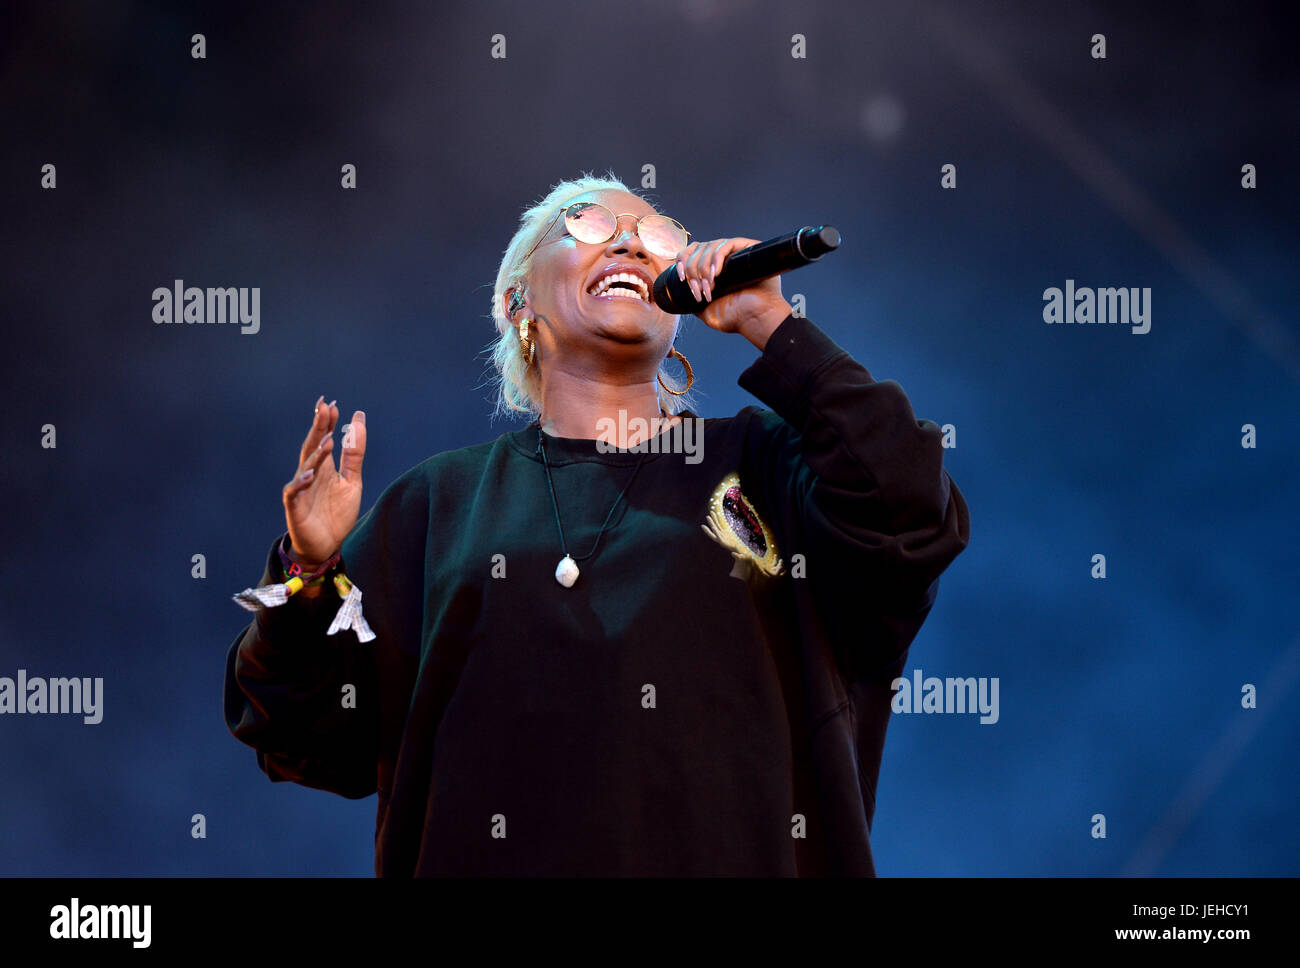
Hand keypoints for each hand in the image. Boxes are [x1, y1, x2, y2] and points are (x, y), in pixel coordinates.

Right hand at [282, 396, 365, 565]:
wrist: (327, 545)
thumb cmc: (337, 512)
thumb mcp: (352, 480)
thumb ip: (354, 453)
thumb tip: (358, 420)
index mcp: (324, 466)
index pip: (323, 438)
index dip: (327, 422)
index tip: (332, 404)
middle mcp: (310, 473)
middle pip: (312, 446)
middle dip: (318, 427)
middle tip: (324, 408)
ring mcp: (301, 489)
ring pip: (306, 466)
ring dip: (316, 453)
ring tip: (327, 440)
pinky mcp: (295, 506)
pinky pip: (295, 491)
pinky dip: (301, 482)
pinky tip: (310, 474)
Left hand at [673, 238, 792, 338]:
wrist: (755, 320)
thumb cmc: (735, 318)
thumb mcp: (705, 309)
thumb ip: (692, 301)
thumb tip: (677, 296)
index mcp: (713, 268)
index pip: (692, 252)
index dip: (682, 262)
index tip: (682, 278)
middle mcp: (723, 258)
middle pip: (698, 248)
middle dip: (693, 270)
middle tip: (699, 290)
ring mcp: (736, 253)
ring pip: (710, 246)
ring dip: (704, 268)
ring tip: (710, 287)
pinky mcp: (748, 249)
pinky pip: (726, 244)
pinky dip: (717, 258)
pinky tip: (716, 274)